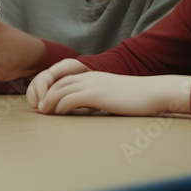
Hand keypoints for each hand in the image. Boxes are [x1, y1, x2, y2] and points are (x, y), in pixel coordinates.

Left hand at [30, 64, 190, 116]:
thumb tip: (88, 106)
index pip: (64, 79)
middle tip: (39, 109)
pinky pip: (70, 99)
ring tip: (43, 112)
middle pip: (58, 84)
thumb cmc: (134, 97)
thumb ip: (97, 96)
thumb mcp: (111, 93)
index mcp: (91, 76)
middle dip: (46, 95)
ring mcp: (92, 84)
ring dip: (49, 102)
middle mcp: (89, 77)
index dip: (52, 90)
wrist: (151, 92)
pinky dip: (60, 106)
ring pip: (61, 90)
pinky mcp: (96, 94)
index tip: (45, 102)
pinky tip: (58, 114)